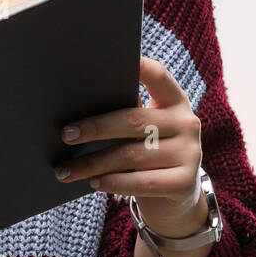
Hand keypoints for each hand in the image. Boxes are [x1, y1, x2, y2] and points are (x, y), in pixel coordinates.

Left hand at [55, 56, 205, 235]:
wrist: (176, 198)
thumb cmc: (149, 156)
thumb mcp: (145, 133)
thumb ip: (127, 117)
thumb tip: (78, 115)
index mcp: (175, 101)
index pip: (158, 75)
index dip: (138, 66)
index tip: (107, 59)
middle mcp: (186, 122)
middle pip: (133, 120)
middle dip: (95, 127)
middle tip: (65, 134)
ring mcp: (189, 152)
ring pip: (131, 155)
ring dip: (93, 163)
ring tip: (66, 169)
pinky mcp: (185, 182)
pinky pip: (141, 181)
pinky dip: (113, 182)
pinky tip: (93, 182)